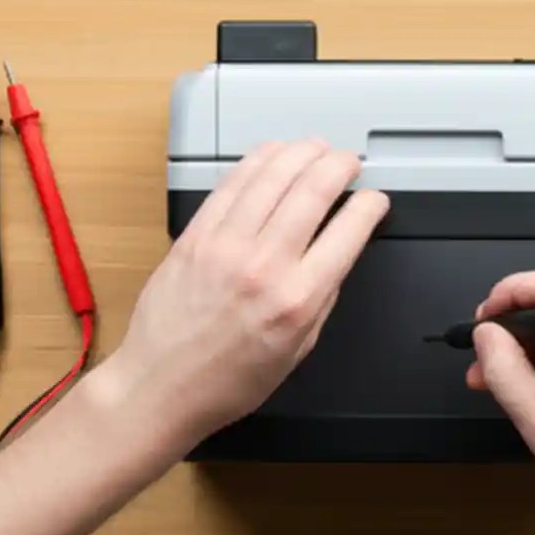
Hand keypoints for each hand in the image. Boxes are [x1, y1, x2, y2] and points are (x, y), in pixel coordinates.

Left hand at [109, 139, 388, 446]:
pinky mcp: (194, 236)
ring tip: (316, 148)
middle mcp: (263, 266)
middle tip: (348, 162)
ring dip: (301, 152)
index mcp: (297, 300)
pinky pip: (231, 184)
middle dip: (339, 165)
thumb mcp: (298, 350)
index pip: (348, 230)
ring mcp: (224, 246)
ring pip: (272, 175)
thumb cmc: (226, 381)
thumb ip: (321, 298)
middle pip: (313, 189)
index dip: (370, 205)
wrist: (161, 386)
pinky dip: (257, 162)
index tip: (374, 199)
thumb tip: (337, 255)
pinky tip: (272, 155)